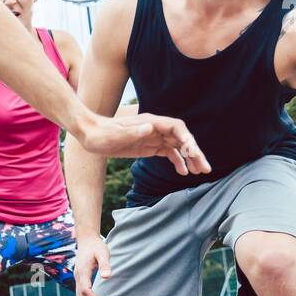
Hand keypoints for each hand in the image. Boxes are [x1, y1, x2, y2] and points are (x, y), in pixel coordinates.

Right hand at [74, 235, 110, 295]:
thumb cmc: (96, 246)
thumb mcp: (103, 253)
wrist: (87, 240)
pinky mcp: (79, 278)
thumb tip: (107, 277)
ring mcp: (77, 277)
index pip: (85, 290)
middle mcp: (77, 276)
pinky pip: (81, 292)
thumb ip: (105, 265)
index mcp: (82, 271)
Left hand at [76, 112, 210, 175]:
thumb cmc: (101, 134)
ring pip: (178, 147)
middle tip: (205, 169)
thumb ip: (132, 131)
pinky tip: (184, 172)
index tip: (193, 152)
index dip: (188, 139)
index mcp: (150, 122)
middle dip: (195, 152)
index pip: (177, 127)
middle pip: (182, 138)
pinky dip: (178, 161)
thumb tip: (150, 128)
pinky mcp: (148, 146)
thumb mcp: (114, 135)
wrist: (90, 135)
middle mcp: (155, 128)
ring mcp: (153, 137)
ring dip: (190, 158)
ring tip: (200, 172)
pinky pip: (169, 152)